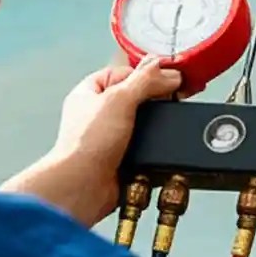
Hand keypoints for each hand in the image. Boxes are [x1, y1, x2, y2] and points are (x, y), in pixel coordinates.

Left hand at [38, 55, 180, 223]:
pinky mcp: (120, 160)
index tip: (168, 77)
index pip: (122, 73)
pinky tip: (158, 148)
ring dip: (153, 128)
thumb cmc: (86, 143)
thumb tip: (168, 70)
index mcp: (88, 93)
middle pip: (134, 98)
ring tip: (162, 127)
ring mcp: (108, 139)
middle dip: (153, 101)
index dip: (145, 73)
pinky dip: (153, 150)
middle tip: (172, 100)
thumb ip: (145, 80)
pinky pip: (144, 149)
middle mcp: (97, 115)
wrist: (83, 186)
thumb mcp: (120, 99)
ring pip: (141, 125)